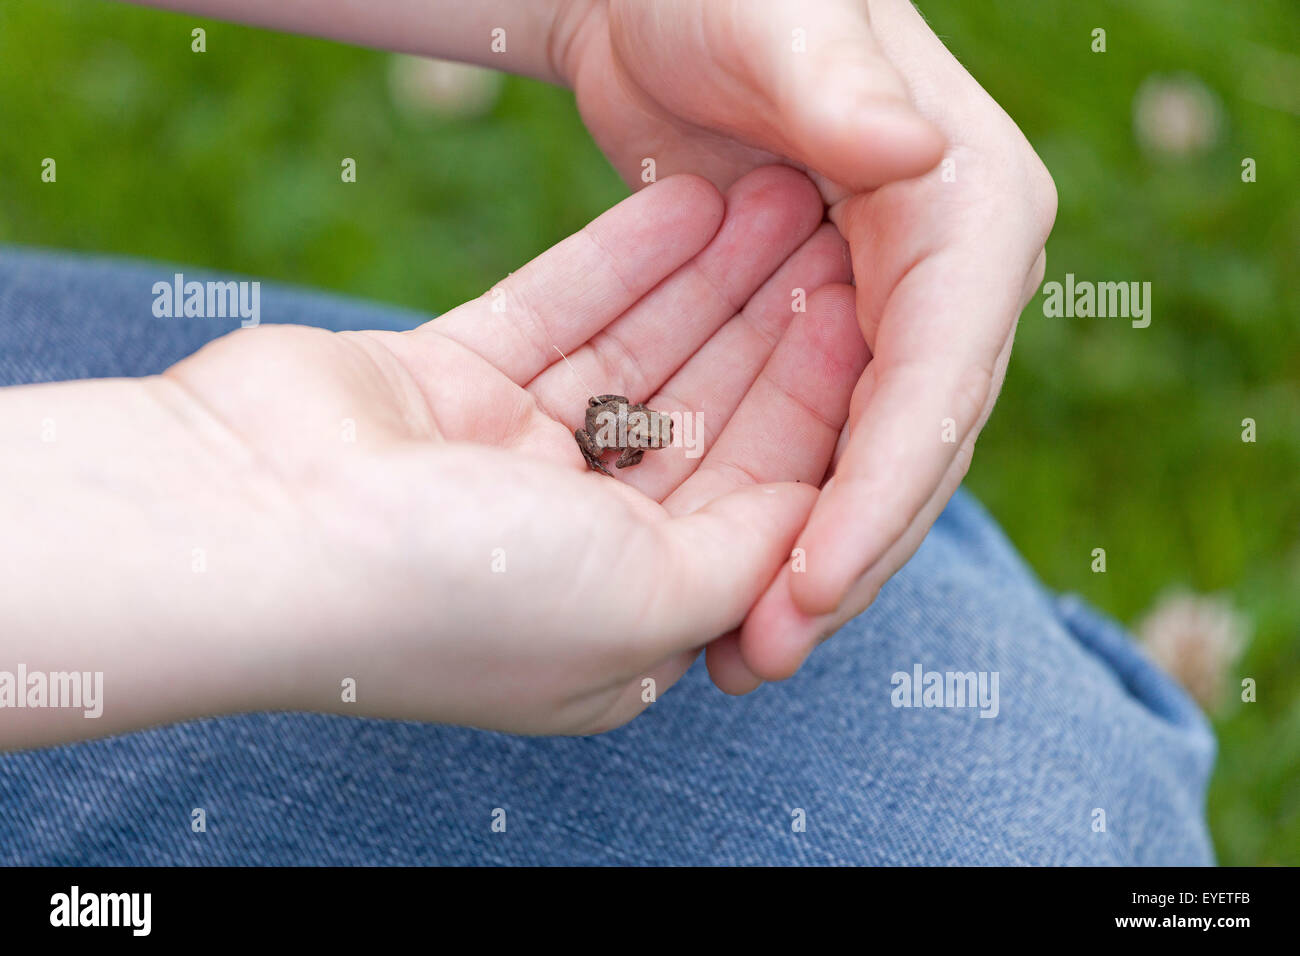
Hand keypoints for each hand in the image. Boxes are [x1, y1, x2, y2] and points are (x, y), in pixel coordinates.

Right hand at [165, 167, 866, 733]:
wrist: (248, 532)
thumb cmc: (460, 596)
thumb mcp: (646, 603)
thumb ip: (747, 554)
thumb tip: (817, 510)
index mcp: (624, 621)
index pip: (750, 501)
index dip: (814, 407)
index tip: (861, 317)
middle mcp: (569, 546)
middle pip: (697, 419)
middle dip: (767, 331)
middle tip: (829, 235)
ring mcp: (501, 462)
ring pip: (634, 357)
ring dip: (706, 282)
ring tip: (771, 194)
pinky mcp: (444, 389)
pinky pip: (555, 315)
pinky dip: (618, 264)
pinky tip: (685, 203)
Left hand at [550, 0, 1056, 688]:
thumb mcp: (770, 18)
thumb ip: (834, 88)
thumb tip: (913, 159)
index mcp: (968, 213)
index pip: (935, 382)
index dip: (876, 496)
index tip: (808, 586)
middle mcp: (948, 278)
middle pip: (910, 451)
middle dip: (842, 559)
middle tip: (761, 653)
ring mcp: (892, 314)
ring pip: (862, 468)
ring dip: (808, 564)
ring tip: (734, 653)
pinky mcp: (830, 338)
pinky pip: (811, 447)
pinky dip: (772, 516)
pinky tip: (718, 585)